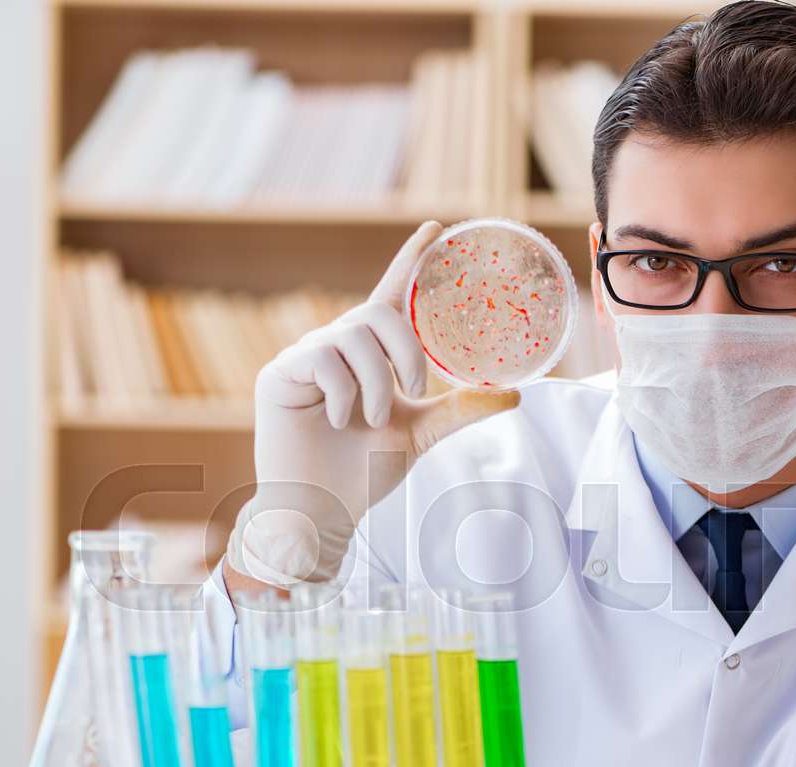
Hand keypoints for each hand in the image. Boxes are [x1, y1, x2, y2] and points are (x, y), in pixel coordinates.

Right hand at [227, 221, 518, 586]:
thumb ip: (461, 410)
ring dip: (377, 383)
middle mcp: (337, 345)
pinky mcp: (280, 374)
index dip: (411, 259)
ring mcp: (306, 357)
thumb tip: (516, 394)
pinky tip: (337, 422)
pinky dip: (342, 394)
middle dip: (407, 350)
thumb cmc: (363, 472)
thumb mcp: (421, 434)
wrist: (321, 510)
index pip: (392, 294)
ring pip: (355, 338)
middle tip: (413, 389)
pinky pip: (324, 360)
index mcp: (371, 353)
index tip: (436, 228)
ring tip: (373, 419)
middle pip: (380, 314)